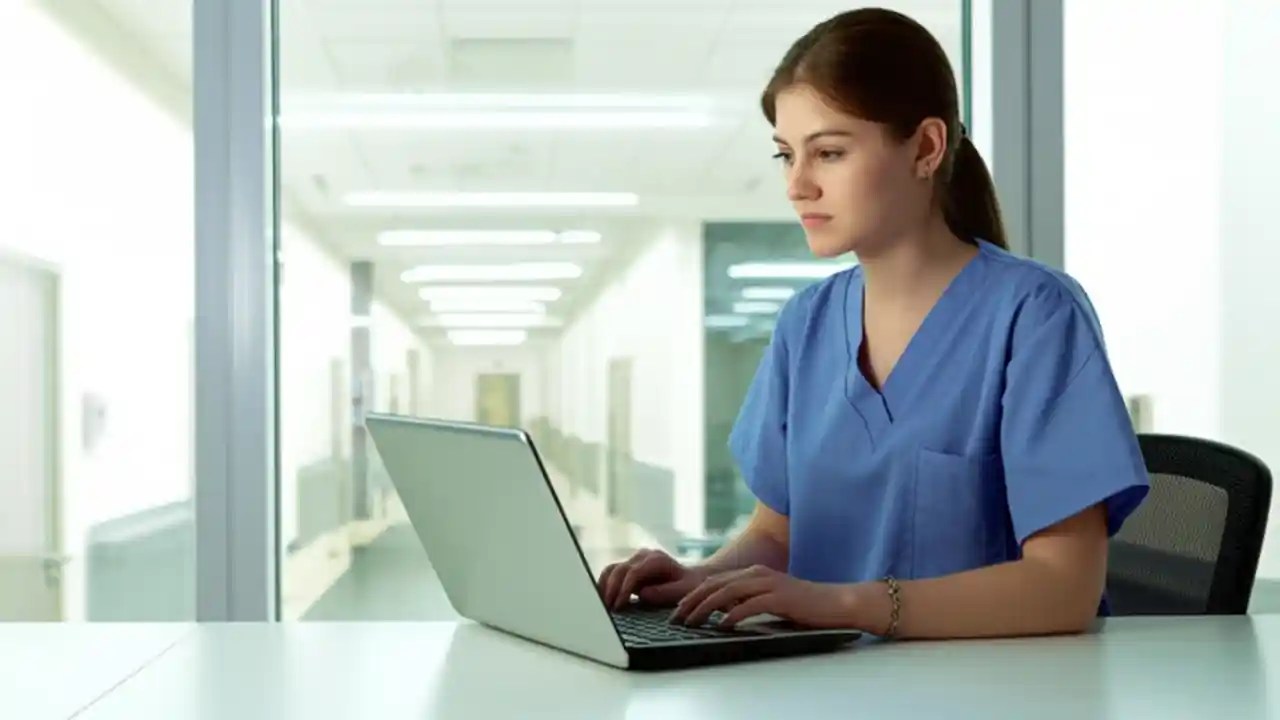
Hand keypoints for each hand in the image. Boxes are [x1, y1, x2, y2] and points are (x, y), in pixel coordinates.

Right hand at [597, 549, 709, 610]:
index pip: (634, 572)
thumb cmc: (689, 586)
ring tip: (602, 607)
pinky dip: (604, 586)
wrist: (690, 578)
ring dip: (604, 587)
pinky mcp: (627, 568)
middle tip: (607, 610)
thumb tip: (641, 594)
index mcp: (656, 559)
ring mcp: (633, 560)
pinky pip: (611, 574)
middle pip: (619, 569)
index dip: (624, 589)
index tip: (619, 606)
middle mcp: (643, 556)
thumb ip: (664, 592)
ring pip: (611, 570)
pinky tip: (601, 601)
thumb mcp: (683, 591)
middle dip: (611, 590)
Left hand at [670, 565, 856, 628]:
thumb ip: (746, 600)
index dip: (694, 595)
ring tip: (692, 622)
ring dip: (706, 608)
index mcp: (753, 573)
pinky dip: (733, 615)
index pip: (715, 582)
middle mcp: (757, 574)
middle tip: (676, 617)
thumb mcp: (768, 599)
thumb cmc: (801, 605)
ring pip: (728, 593)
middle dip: (692, 601)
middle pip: (715, 585)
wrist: (833, 603)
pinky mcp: (780, 597)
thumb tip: (721, 612)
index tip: (679, 611)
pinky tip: (722, 625)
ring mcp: (769, 584)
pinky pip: (750, 605)